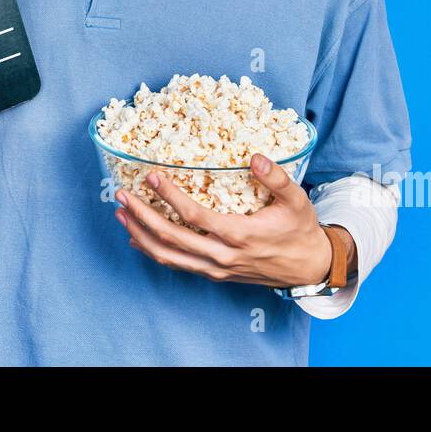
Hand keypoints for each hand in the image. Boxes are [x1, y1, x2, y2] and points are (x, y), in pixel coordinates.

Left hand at [113, 152, 334, 288]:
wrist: (309, 267)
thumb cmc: (300, 230)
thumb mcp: (296, 200)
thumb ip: (277, 178)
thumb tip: (256, 157)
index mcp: (239, 235)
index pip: (195, 216)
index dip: (170, 196)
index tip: (151, 176)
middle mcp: (222, 255)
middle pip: (171, 238)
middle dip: (142, 215)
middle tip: (122, 194)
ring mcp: (216, 268)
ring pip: (169, 256)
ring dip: (141, 234)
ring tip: (121, 214)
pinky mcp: (214, 274)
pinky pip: (177, 265)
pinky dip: (154, 251)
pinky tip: (137, 238)